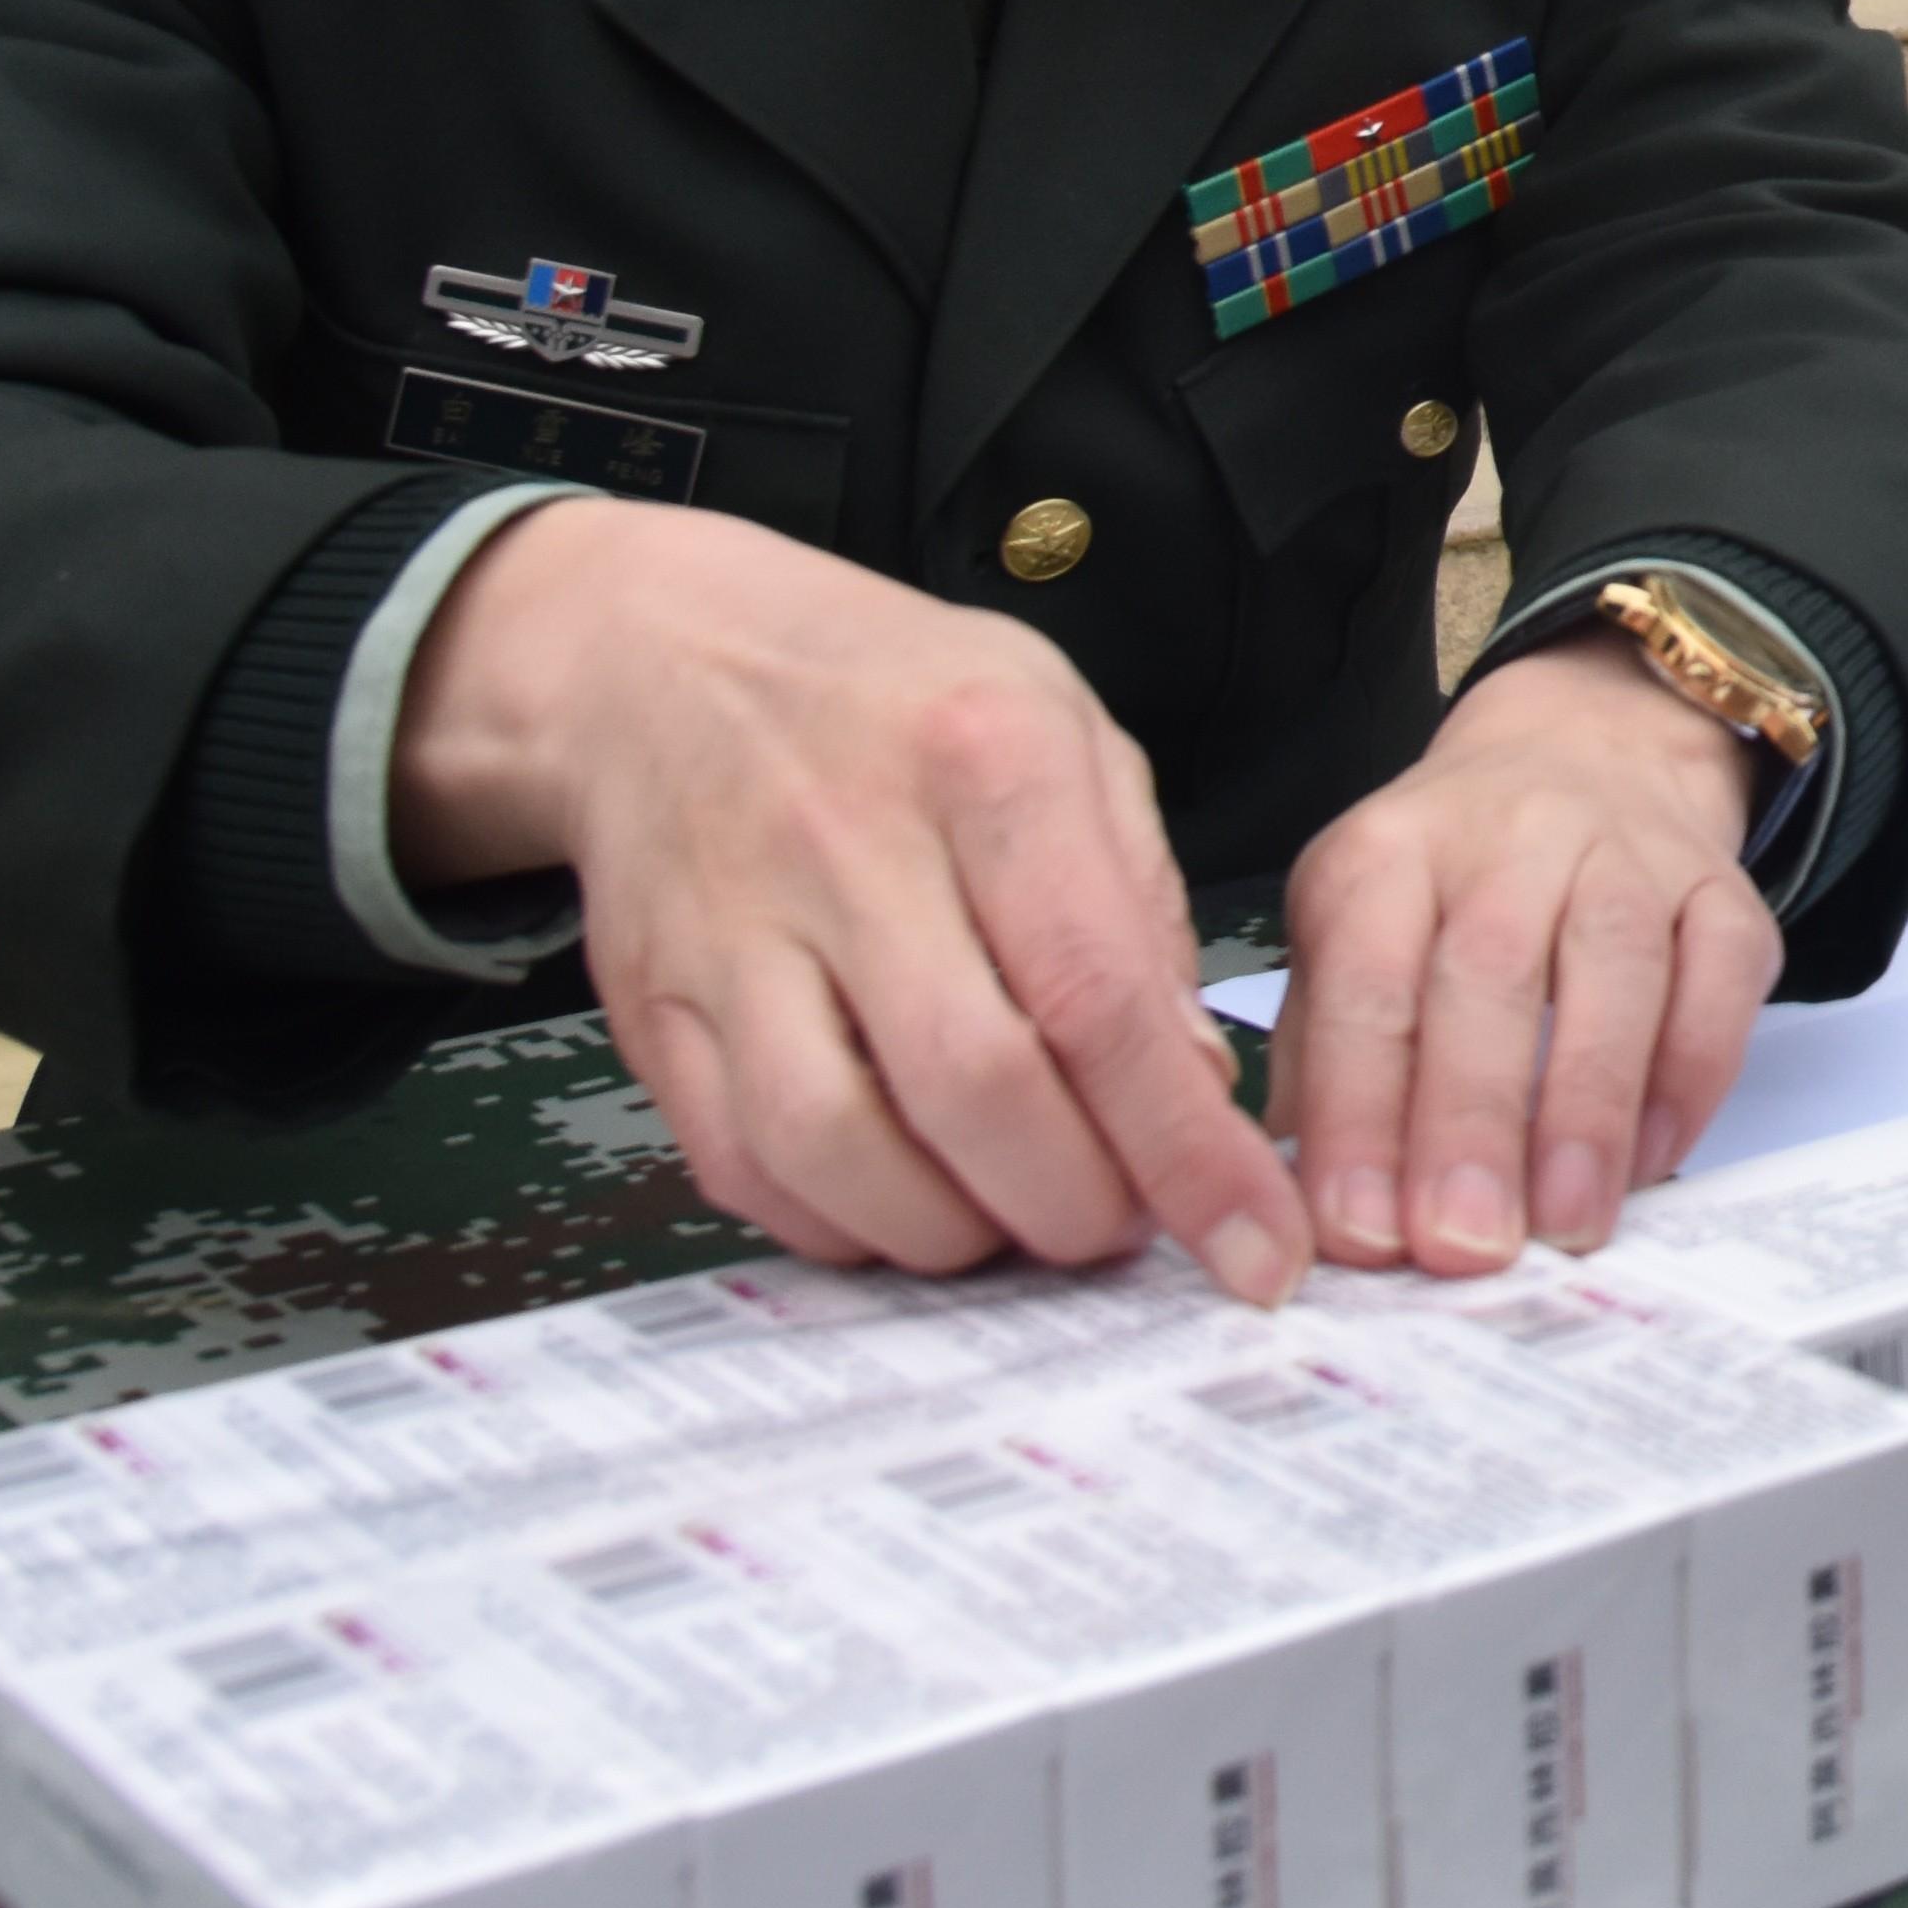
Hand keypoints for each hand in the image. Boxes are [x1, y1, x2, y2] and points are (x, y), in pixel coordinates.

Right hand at [392, 498, 1308, 1298]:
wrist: (666, 661)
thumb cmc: (896, 701)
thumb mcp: (1068, 733)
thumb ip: (1141, 906)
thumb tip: (1193, 1088)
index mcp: (984, 759)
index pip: (1099, 994)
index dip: (1184, 1149)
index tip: (1253, 1246)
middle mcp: (845, 844)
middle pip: (971, 1088)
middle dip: (1070, 1206)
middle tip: (1117, 1228)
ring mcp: (730, 932)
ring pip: (835, 1147)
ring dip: (948, 1232)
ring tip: (1010, 1216)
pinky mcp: (653, 1006)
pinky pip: (741, 1166)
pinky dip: (836, 1223)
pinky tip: (900, 1201)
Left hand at [1267, 635, 1781, 1271]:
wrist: (1582, 756)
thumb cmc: (1447, 891)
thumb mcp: (1349, 939)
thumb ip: (1323, 1063)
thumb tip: (1294, 1209)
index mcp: (1385, 855)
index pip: (1364, 987)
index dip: (1359, 1114)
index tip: (1358, 1234)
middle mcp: (1506, 836)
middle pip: (1487, 972)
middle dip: (1471, 1121)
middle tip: (1462, 1245)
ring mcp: (1625, 850)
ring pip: (1615, 967)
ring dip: (1588, 1108)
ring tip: (1565, 1226)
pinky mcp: (1719, 884)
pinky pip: (1719, 971)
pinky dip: (1690, 1074)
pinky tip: (1653, 1161)